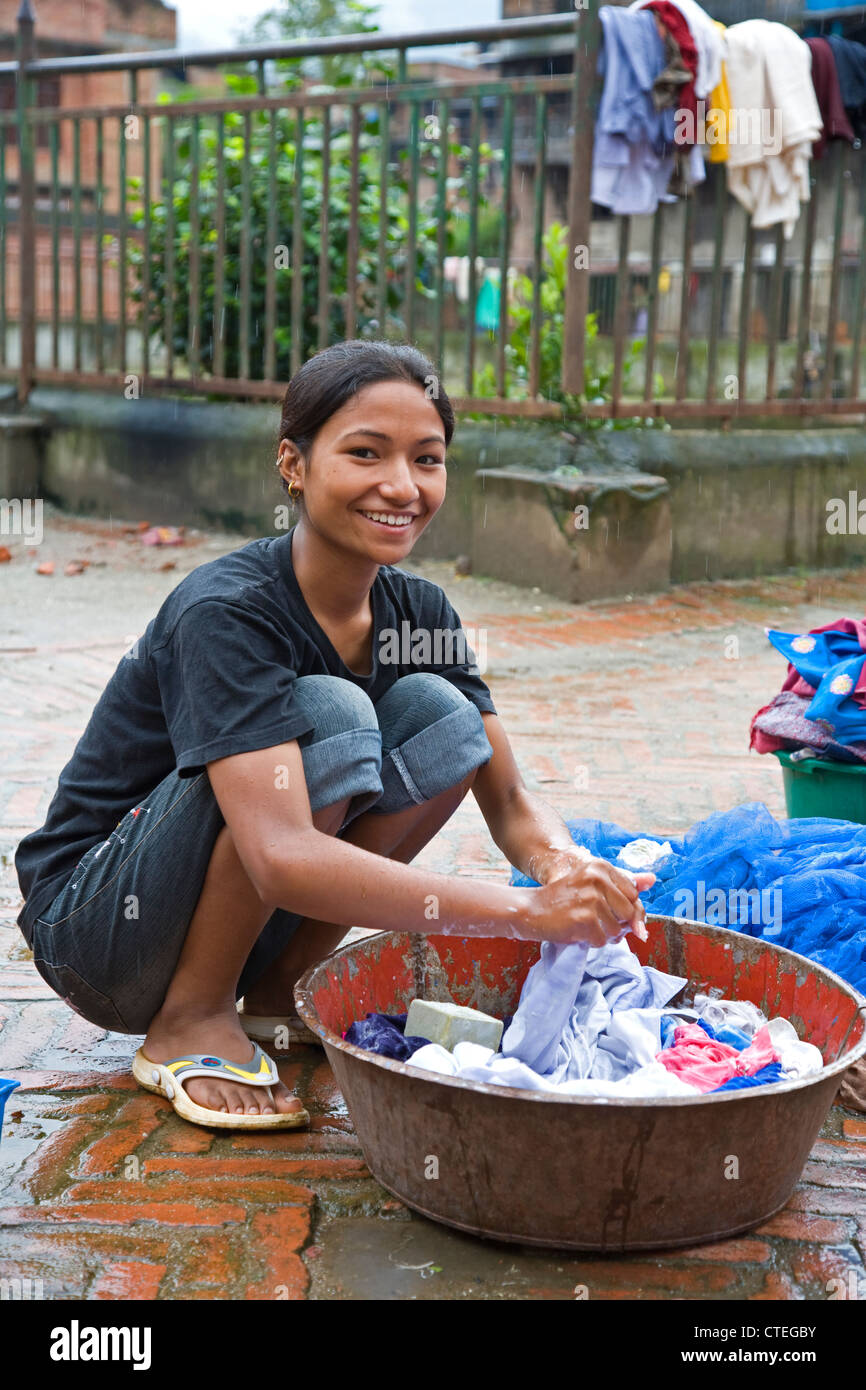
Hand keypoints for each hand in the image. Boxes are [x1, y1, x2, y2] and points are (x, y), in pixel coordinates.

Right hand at [520, 856, 654, 947]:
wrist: (530, 910)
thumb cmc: (564, 900)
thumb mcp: (593, 885)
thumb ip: (624, 883)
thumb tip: (653, 880)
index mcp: (601, 867)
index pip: (634, 896)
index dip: (628, 912)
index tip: (614, 916)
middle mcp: (597, 878)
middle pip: (629, 914)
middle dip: (617, 925)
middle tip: (596, 923)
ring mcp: (591, 899)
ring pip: (617, 930)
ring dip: (604, 935)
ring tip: (585, 927)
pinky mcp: (584, 919)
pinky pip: (602, 940)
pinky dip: (592, 942)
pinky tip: (577, 932)